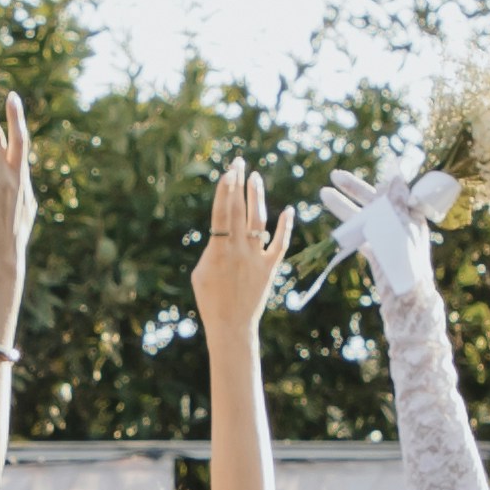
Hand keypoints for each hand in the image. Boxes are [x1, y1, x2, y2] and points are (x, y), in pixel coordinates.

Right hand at [190, 161, 286, 335]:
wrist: (232, 326)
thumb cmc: (210, 301)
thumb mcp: (200, 273)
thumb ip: (213, 249)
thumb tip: (225, 235)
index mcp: (218, 251)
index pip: (222, 213)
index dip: (225, 190)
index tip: (228, 171)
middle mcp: (239, 250)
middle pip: (239, 210)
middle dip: (239, 183)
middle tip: (239, 162)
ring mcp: (256, 258)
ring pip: (259, 221)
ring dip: (257, 197)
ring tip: (256, 177)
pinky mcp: (270, 268)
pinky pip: (280, 244)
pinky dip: (285, 226)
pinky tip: (289, 209)